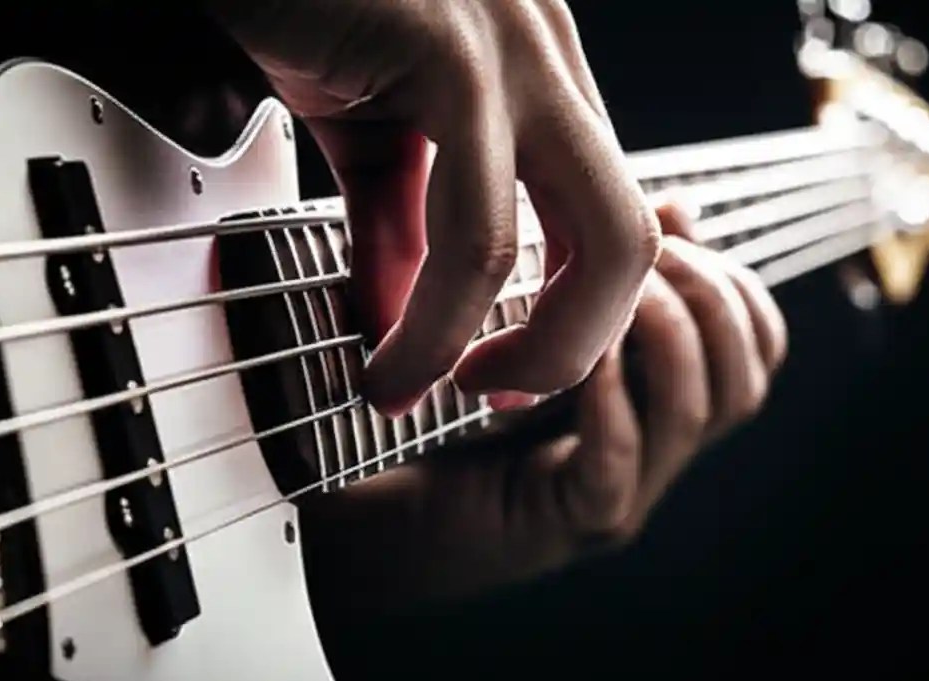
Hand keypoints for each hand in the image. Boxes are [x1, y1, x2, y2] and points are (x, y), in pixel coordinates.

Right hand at [204, 0, 660, 415]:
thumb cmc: (296, 4)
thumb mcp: (366, 132)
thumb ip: (395, 226)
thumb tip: (399, 320)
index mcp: (535, 71)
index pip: (601, 214)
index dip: (569, 313)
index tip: (499, 370)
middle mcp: (545, 56)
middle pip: (632, 235)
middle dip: (577, 343)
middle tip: (499, 394)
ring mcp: (512, 48)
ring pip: (590, 238)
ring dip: (515, 348)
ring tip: (415, 388)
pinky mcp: (451, 50)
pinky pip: (475, 227)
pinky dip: (435, 321)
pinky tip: (384, 353)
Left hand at [298, 198, 787, 610]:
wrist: (371, 498)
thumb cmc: (445, 400)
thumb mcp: (533, 316)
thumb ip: (598, 270)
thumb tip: (677, 204)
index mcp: (654, 399)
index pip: (756, 340)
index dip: (727, 275)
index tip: (668, 222)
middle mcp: (652, 448)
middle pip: (743, 374)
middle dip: (703, 292)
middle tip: (642, 250)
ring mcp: (620, 491)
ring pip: (698, 411)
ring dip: (659, 332)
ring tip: (605, 293)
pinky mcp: (566, 523)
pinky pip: (615, 461)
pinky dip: (600, 397)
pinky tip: (566, 356)